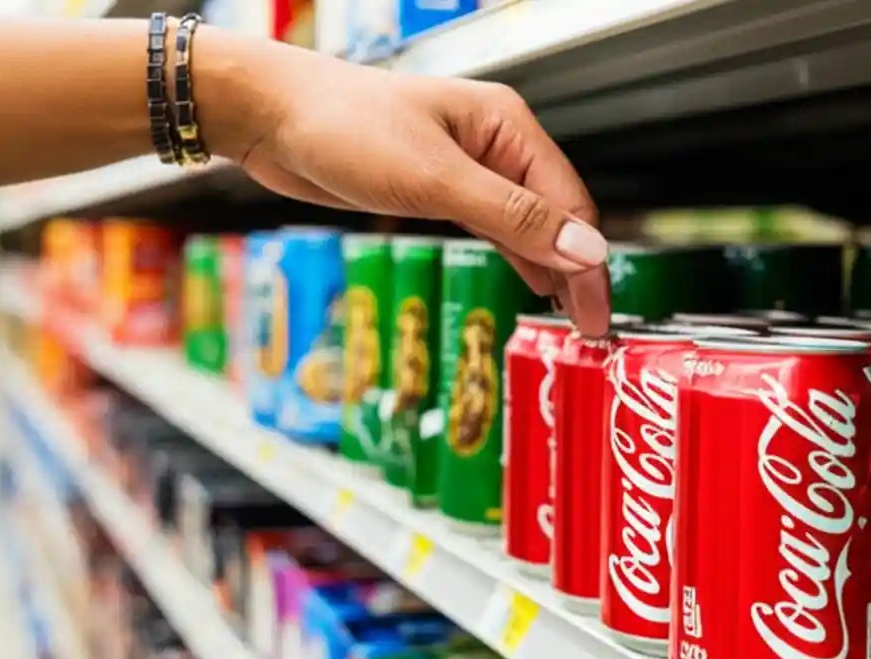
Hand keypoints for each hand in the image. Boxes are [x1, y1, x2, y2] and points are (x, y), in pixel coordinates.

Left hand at [192, 27, 611, 336]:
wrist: (274, 117)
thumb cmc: (344, 126)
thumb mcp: (434, 179)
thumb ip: (512, 217)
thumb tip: (583, 250)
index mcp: (507, 126)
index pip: (569, 203)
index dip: (588, 262)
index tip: (597, 313)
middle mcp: (494, 144)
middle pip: (554, 216)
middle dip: (575, 271)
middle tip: (588, 330)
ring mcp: (465, 167)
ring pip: (525, 224)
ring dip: (548, 268)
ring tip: (568, 318)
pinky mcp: (436, 188)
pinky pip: (492, 226)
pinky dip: (513, 255)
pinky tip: (529, 283)